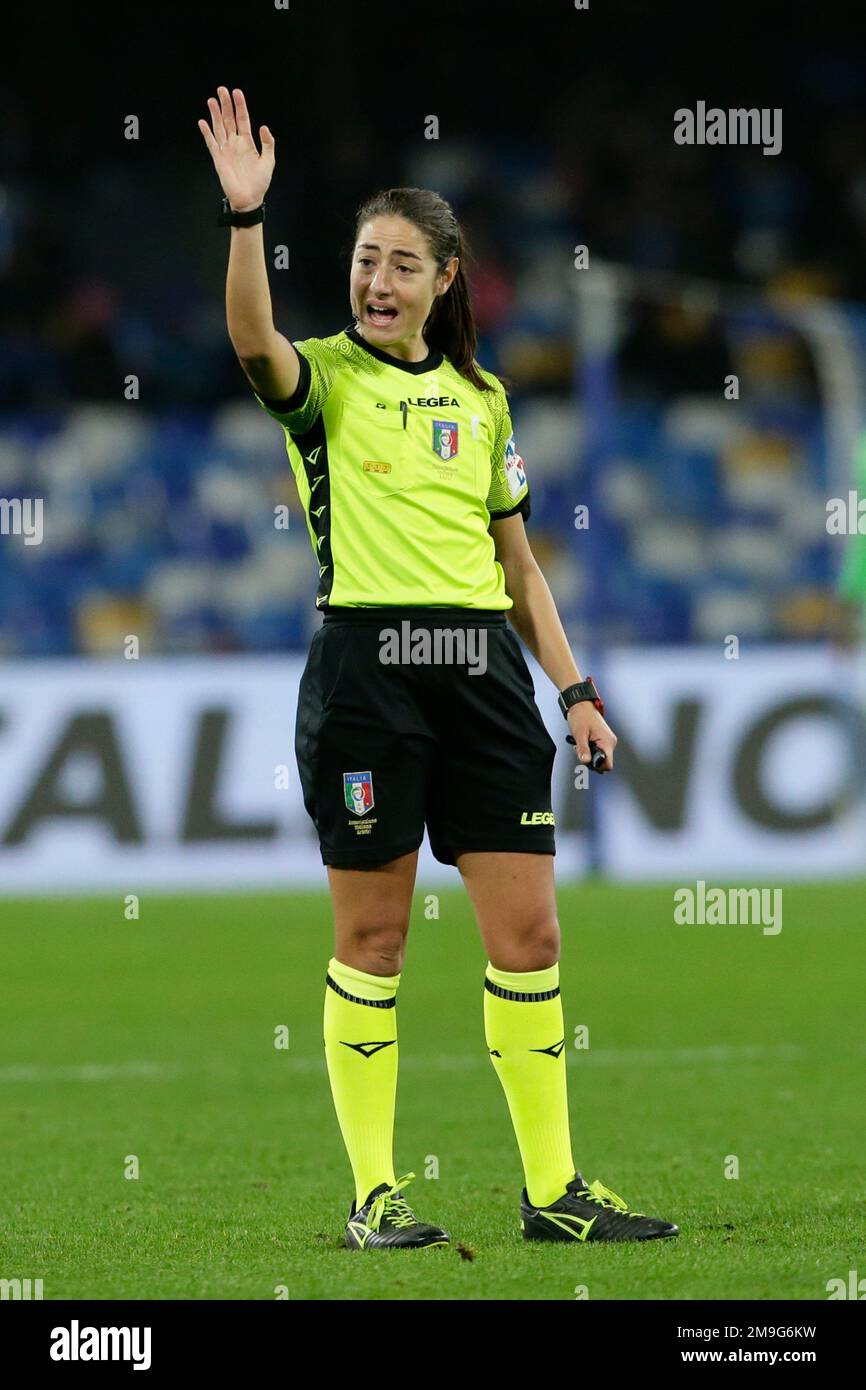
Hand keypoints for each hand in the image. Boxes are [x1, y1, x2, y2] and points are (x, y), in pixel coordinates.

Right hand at [198, 86, 274, 212]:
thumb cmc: (259, 182)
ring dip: (215, 114)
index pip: (243, 119)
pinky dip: (207, 133)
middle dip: (225, 104)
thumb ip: (268, 143)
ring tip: (212, 100)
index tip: (237, 92)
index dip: (240, 106)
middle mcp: (235, 143)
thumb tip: (263, 126)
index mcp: (247, 142)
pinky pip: (211, 143)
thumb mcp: (268, 161)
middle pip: (229, 119)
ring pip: (219, 127)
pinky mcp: (218, 158)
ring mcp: (226, 149)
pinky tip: (203, 122)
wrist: (249, 199)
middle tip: (221, 89)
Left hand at [567, 703, 616, 772]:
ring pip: (599, 757)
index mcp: (607, 741)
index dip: (596, 766)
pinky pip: (598, 751)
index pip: (608, 765)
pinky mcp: (603, 740)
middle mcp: (610, 742)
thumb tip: (585, 761)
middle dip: (591, 760)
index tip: (586, 759)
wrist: (581, 705)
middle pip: (603, 763)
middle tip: (580, 751)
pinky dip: (590, 750)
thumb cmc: (581, 716)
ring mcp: (607, 741)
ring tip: (581, 745)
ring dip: (589, 755)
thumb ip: (583, 749)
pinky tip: (584, 743)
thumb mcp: (580, 734)